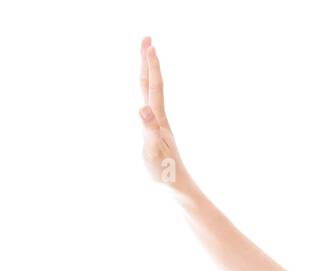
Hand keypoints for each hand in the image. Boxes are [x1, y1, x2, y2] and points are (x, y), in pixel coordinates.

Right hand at [138, 37, 189, 190]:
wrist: (177, 184)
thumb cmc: (165, 171)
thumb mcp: (154, 151)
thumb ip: (149, 130)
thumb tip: (142, 108)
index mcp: (159, 119)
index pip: (154, 86)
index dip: (151, 65)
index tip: (149, 44)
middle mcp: (159, 116)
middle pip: (153, 83)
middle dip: (149, 61)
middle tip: (146, 39)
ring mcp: (158, 122)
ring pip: (151, 92)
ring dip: (148, 72)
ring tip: (146, 55)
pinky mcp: (155, 130)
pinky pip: (149, 103)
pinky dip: (146, 89)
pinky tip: (146, 90)